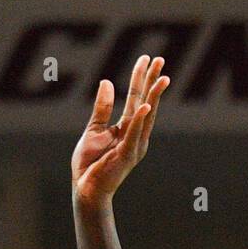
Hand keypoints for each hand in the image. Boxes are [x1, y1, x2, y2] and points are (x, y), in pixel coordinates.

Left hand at [72, 55, 168, 206]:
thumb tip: (107, 82)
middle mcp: (136, 135)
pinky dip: (140, 121)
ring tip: (162, 78)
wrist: (85, 190)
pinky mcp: (126, 156)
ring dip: (154, 97)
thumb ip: (102, 108)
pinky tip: (146, 106)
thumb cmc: (90, 164)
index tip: (147, 58)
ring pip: (146, 117)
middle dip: (152, 81)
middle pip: (146, 102)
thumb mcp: (94, 130)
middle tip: (160, 59)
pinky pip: (133, 135)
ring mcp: (133, 145)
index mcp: (128, 128)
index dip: (141, 78)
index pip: (137, 98)